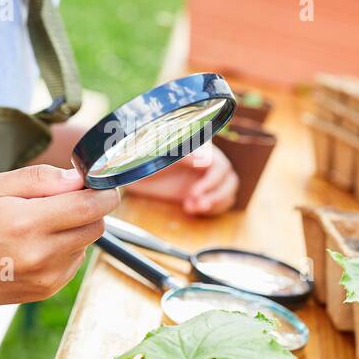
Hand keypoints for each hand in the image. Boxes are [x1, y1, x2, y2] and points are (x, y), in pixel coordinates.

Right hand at [0, 164, 119, 309]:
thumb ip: (42, 179)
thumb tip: (79, 178)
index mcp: (28, 224)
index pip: (89, 206)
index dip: (103, 191)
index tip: (101, 182)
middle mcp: (41, 256)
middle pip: (95, 226)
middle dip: (90, 208)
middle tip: (65, 197)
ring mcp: (45, 278)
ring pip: (86, 245)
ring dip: (75, 229)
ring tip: (38, 223)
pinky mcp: (44, 292)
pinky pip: (72, 264)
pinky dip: (65, 249)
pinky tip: (34, 244)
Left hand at [123, 142, 238, 215]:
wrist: (128, 172)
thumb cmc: (142, 157)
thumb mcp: (159, 154)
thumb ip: (182, 154)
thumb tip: (203, 159)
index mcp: (199, 148)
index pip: (220, 165)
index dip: (212, 180)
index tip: (195, 192)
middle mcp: (206, 163)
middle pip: (229, 180)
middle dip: (217, 195)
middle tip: (198, 204)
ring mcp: (204, 178)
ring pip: (227, 192)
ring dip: (214, 203)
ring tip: (192, 208)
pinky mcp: (200, 193)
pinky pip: (219, 202)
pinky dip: (210, 210)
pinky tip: (191, 209)